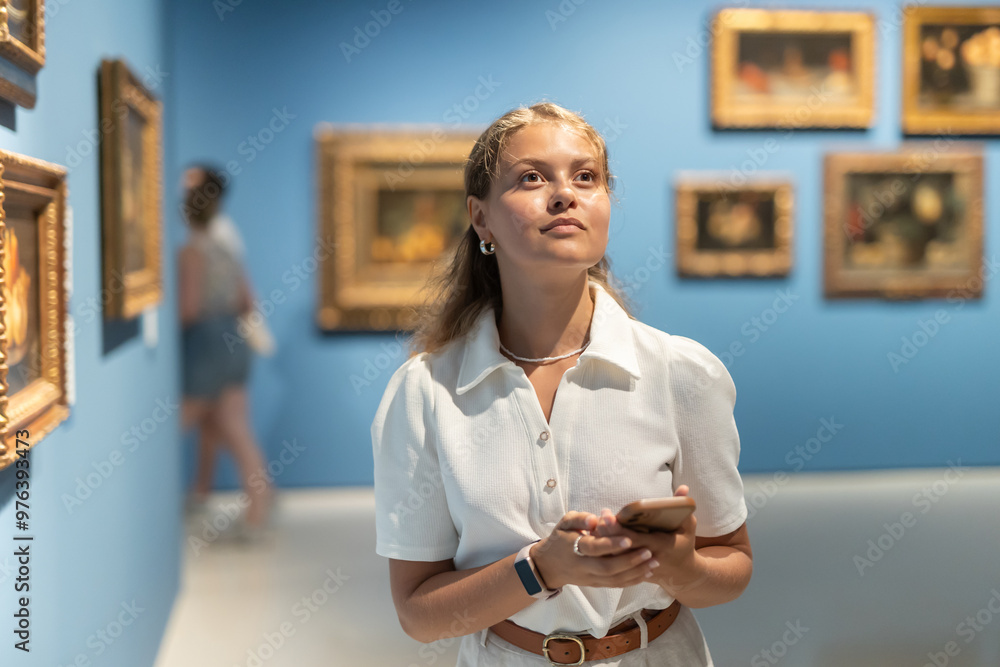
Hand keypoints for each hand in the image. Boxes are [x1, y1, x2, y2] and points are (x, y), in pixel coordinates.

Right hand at [529, 511, 659, 591]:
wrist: (549, 566)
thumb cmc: (560, 539)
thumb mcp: (564, 523)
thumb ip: (579, 519)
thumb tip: (594, 519)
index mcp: (573, 548)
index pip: (593, 548)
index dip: (611, 545)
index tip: (629, 539)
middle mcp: (582, 566)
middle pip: (607, 568)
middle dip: (630, 561)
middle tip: (649, 551)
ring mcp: (590, 578)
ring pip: (614, 579)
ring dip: (636, 572)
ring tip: (654, 562)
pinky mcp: (596, 584)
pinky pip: (616, 585)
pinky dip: (633, 580)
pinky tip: (647, 573)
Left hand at [592, 486, 706, 594]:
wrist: (683, 574)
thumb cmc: (684, 545)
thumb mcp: (687, 526)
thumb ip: (682, 507)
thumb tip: (684, 487)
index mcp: (659, 546)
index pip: (633, 538)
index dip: (617, 528)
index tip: (607, 514)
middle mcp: (645, 558)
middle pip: (619, 547)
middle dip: (606, 532)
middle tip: (600, 516)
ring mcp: (637, 567)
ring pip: (613, 556)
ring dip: (603, 540)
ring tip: (596, 524)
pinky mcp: (632, 571)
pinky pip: (614, 562)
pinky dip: (605, 551)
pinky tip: (596, 537)